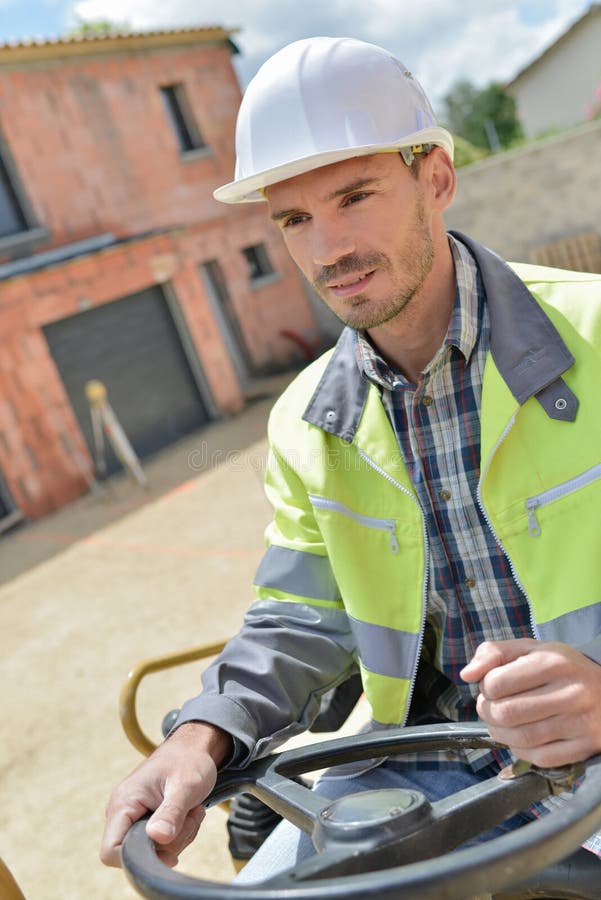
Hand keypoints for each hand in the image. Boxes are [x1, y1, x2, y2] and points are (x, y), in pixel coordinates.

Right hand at [100, 721, 232, 867]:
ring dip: (179, 838)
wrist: (193, 749)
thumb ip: (171, 812)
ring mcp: (133, 818)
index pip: (110, 851)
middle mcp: (122, 812)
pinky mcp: (145, 822)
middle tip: (190, 817)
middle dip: (168, 844)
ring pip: (152, 851)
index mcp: (123, 802)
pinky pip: (160, 844)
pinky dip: (178, 835)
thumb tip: (157, 838)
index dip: (135, 860)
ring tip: (191, 811)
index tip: (168, 851)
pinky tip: (188, 815)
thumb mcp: (185, 786)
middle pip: (136, 854)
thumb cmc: (188, 761)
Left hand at [460, 639, 600, 766]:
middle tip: (490, 707)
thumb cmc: (561, 669)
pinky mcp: (586, 747)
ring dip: (500, 733)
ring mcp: (581, 723)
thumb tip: (466, 674)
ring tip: (501, 723)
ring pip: (521, 738)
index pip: (496, 682)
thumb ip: (493, 653)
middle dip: (488, 712)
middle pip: (506, 713)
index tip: (490, 686)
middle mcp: (571, 692)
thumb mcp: (530, 649)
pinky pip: (540, 758)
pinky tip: (521, 738)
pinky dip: (521, 750)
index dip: (484, 687)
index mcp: (554, 662)